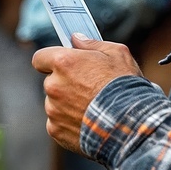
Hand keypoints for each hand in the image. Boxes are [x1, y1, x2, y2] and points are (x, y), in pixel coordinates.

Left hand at [32, 33, 142, 152]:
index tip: (60, 64)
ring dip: (67, 104)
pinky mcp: (56, 130)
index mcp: (64, 62)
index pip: (40, 58)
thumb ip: (92, 44)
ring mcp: (53, 110)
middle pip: (51, 81)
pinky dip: (69, 122)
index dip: (49, 60)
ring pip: (55, 103)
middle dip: (64, 83)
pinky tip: (88, 121)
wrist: (130, 123)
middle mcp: (53, 85)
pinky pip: (58, 122)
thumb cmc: (125, 86)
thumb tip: (76, 39)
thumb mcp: (117, 54)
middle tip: (87, 88)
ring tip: (92, 108)